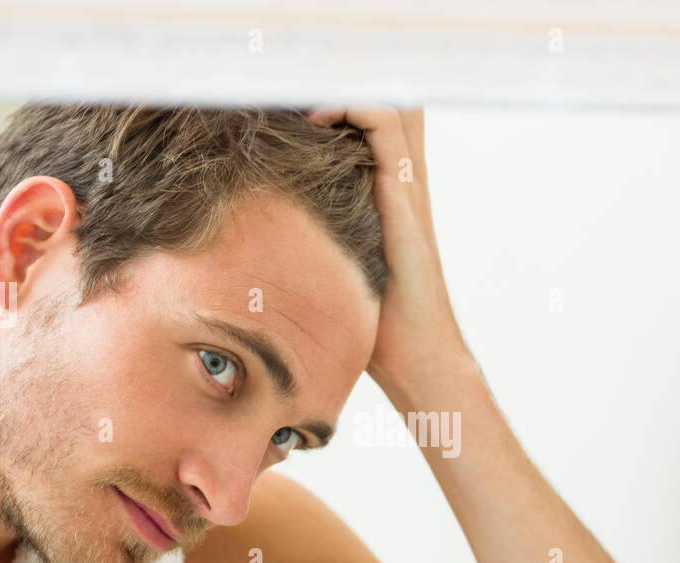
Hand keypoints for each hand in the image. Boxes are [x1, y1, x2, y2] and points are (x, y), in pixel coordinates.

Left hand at [305, 105, 473, 400]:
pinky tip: (316, 116)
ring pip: (392, 105)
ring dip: (346, 89)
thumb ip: (319, 246)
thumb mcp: (340, 273)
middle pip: (394, 104)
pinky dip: (354, 110)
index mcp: (390, 196)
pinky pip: (387, 133)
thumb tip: (260, 246)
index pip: (377, 123)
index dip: (341, 100)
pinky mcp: (405, 203)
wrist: (419, 360)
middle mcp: (404, 185)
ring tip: (302, 94)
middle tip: (295, 90)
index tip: (290, 104)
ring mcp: (408, 191)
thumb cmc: (377, 328)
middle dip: (346, 86)